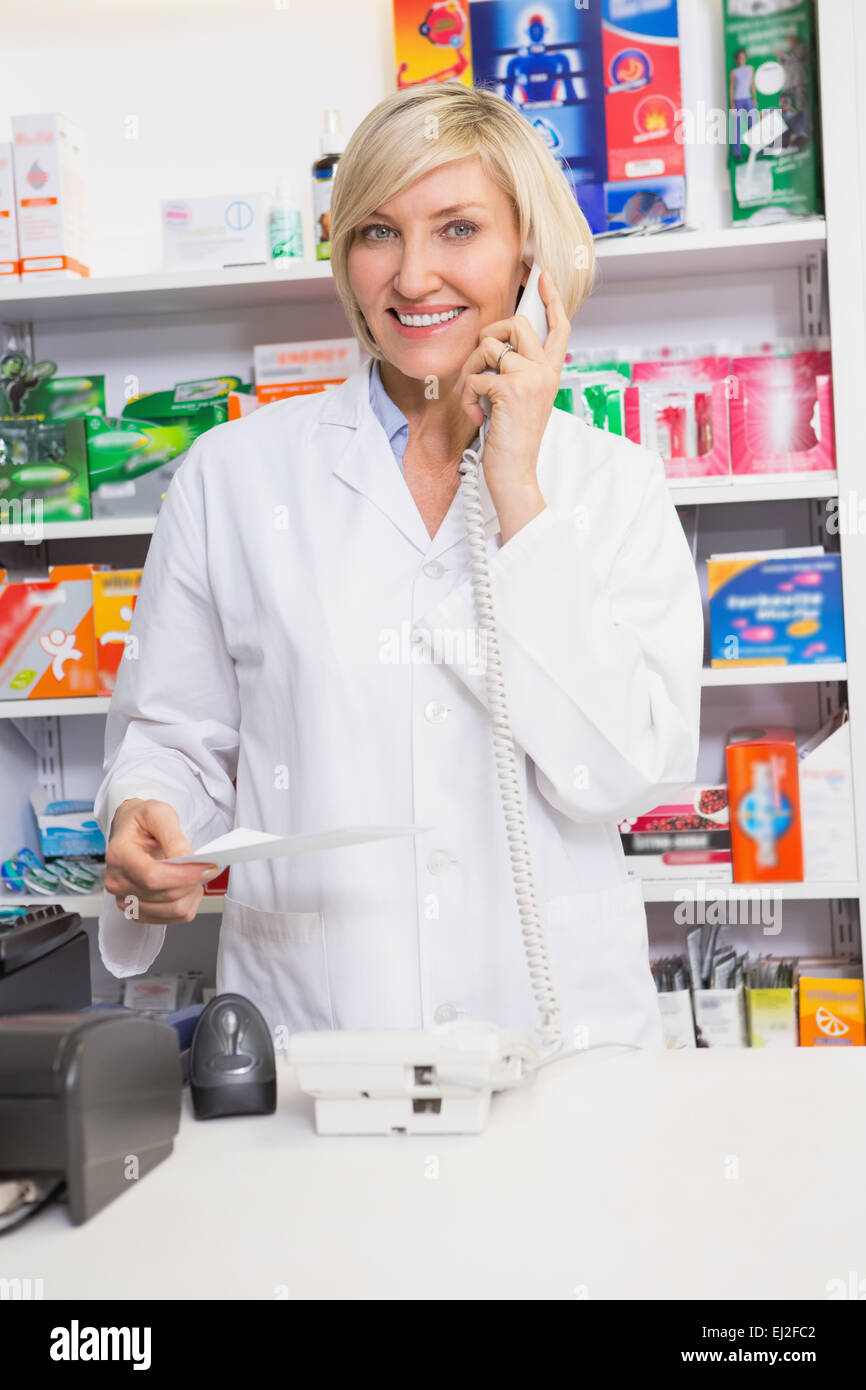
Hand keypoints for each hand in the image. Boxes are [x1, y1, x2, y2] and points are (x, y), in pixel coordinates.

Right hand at [103, 798, 219, 924]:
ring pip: (173, 910)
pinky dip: (186, 904)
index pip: (153, 877)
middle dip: (193, 882)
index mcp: (119, 856)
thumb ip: (173, 836)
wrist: (130, 831)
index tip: (208, 868)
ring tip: (194, 875)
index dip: (184, 876)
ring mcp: (125, 900)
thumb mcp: (159, 814)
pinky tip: (185, 887)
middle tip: (206, 867)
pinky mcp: (137, 912)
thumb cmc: (141, 822)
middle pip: (166, 895)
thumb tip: (186, 859)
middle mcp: (117, 882)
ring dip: (191, 894)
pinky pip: (172, 918)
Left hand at [454, 268, 570, 495]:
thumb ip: (514, 372)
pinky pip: (475, 376)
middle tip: (482, 368)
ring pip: (488, 347)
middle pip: (516, 323)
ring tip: (476, 399)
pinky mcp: (510, 389)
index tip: (544, 275)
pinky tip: (476, 416)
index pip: (558, 328)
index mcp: (550, 373)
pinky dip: (467, 397)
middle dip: (489, 338)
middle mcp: (546, 372)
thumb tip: (492, 348)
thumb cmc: (511, 440)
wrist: (515, 473)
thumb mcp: (519, 400)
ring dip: (471, 372)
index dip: (552, 299)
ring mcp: (531, 379)